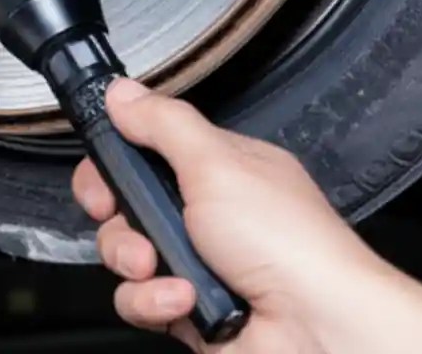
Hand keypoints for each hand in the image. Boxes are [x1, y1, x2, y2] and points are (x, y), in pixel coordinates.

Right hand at [71, 79, 388, 351]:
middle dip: (119, 221)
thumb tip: (123, 92)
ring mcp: (195, 264)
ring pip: (124, 257)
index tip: (105, 179)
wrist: (315, 328)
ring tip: (164, 268)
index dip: (113, 167)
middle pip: (124, 208)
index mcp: (218, 171)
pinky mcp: (186, 308)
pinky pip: (138, 301)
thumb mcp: (217, 163)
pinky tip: (184, 298)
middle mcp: (205, 216)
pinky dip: (154, 301)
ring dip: (136, 264)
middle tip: (138, 224)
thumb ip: (164, 123)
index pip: (144, 155)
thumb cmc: (289, 245)